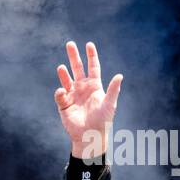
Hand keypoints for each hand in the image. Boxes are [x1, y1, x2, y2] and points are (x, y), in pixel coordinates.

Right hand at [55, 40, 122, 159]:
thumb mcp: (110, 105)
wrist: (90, 137)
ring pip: (66, 79)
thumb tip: (120, 75)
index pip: (93, 67)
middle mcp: (83, 88)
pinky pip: (60, 95)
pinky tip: (62, 91)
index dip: (91, 56)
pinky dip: (60, 92)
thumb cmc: (103, 121)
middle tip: (70, 43)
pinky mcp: (64, 104)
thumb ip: (113, 90)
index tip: (89, 44)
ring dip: (63, 73)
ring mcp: (73, 95)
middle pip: (77, 68)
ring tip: (61, 67)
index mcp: (95, 86)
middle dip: (73, 56)